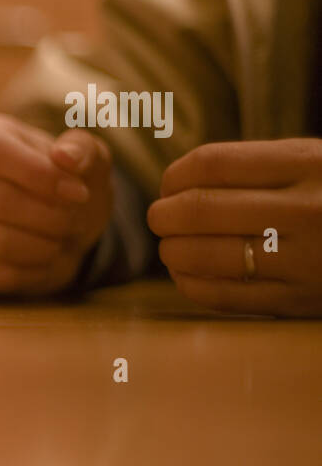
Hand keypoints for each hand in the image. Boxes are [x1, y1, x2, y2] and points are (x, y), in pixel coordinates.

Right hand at [0, 114, 113, 297]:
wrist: (57, 228)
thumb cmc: (67, 185)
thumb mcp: (88, 160)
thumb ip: (84, 150)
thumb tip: (65, 157)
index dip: (39, 174)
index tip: (78, 193)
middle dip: (49, 217)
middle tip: (75, 222)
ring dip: (42, 247)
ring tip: (61, 241)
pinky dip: (28, 274)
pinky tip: (44, 263)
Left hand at [148, 138, 321, 315]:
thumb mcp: (318, 163)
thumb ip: (258, 167)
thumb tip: (178, 181)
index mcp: (309, 163)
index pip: (212, 163)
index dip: (174, 175)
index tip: (168, 184)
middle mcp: (306, 209)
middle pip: (199, 209)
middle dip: (164, 214)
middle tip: (160, 218)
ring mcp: (305, 259)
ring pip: (204, 255)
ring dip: (172, 251)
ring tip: (171, 247)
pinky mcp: (301, 302)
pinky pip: (223, 295)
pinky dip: (190, 284)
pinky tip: (186, 275)